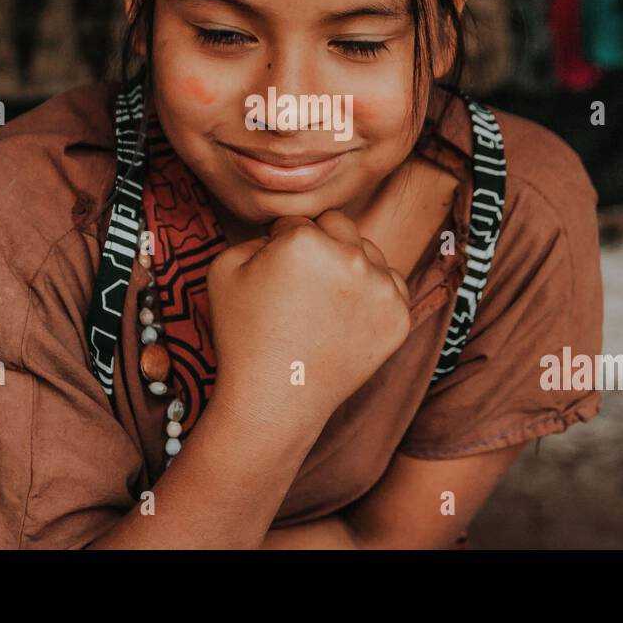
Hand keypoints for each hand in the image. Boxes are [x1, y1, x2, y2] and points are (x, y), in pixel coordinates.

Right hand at [206, 209, 411, 438]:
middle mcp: (351, 257)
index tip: (273, 276)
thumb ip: (254, 236)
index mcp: (306, 240)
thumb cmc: (243, 335)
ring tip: (323, 303)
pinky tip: (345, 318)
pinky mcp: (399, 317)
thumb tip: (282, 235)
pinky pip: (390, 287)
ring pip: (368, 253)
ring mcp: (381, 288)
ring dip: (349, 265)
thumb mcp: (223, 269)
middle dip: (319, 244)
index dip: (278, 245)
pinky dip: (372, 296)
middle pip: (338, 226)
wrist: (274, 399)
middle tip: (301, 284)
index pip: (296, 222)